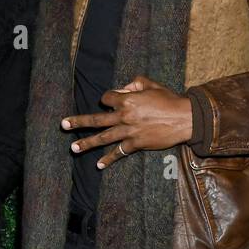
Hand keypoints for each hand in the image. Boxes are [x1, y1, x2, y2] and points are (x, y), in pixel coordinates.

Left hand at [61, 75, 193, 167]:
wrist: (185, 118)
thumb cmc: (170, 100)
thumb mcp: (152, 84)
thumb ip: (135, 83)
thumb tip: (123, 88)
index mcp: (127, 99)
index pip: (107, 99)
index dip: (107, 99)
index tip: (111, 102)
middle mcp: (124, 116)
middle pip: (97, 119)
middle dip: (79, 122)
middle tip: (64, 125)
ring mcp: (129, 132)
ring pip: (103, 138)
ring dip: (87, 143)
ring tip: (73, 148)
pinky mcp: (136, 144)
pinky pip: (119, 152)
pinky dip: (109, 159)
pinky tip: (99, 165)